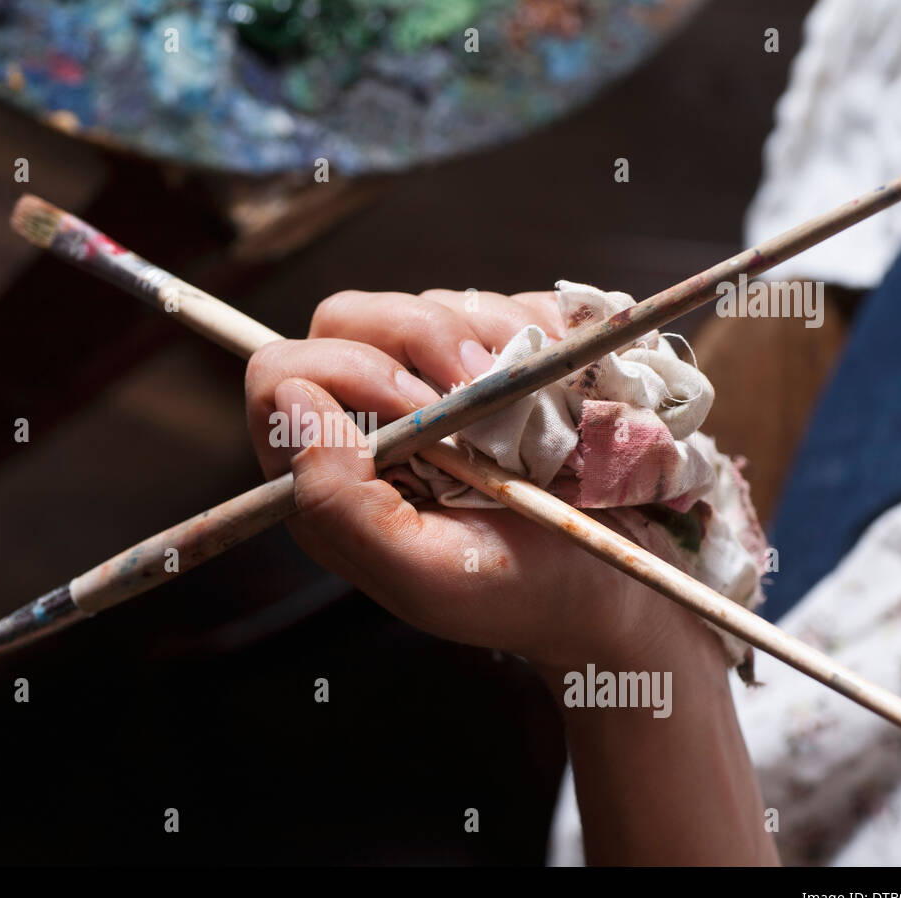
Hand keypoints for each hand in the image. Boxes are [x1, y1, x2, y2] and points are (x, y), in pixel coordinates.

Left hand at [245, 290, 713, 679]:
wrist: (619, 587)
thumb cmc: (521, 592)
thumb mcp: (423, 570)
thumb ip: (339, 501)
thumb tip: (291, 399)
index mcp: (330, 475)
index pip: (281, 374)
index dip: (344, 371)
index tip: (419, 405)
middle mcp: (369, 419)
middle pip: (344, 317)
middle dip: (422, 339)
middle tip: (482, 385)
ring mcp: (433, 381)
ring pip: (427, 302)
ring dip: (492, 341)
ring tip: (541, 410)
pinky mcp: (494, 356)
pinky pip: (498, 305)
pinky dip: (537, 334)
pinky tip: (564, 393)